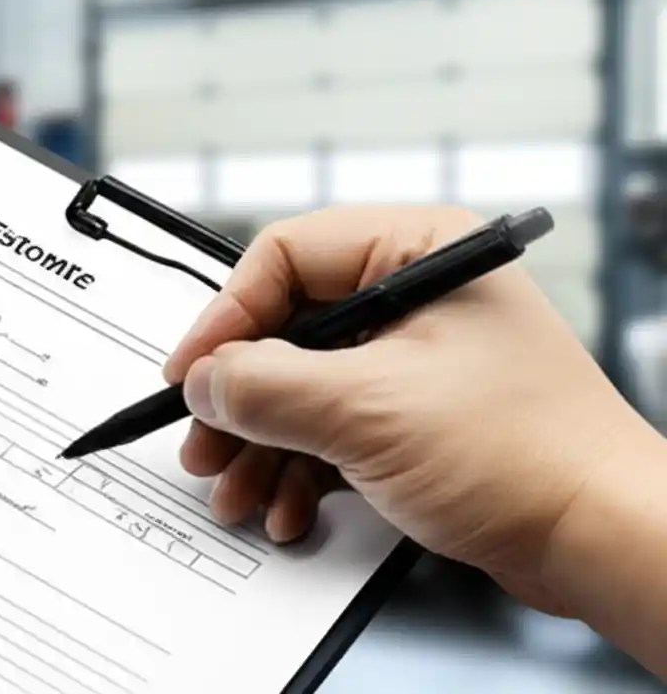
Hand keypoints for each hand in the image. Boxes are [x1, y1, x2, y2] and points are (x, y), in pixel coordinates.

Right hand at [164, 206, 660, 615]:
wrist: (598, 537)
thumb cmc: (528, 454)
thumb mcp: (368, 412)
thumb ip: (267, 389)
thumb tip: (204, 379)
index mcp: (418, 251)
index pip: (287, 256)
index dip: (226, 316)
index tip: (190, 372)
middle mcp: (414, 294)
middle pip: (287, 328)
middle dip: (241, 399)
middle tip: (206, 442)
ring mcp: (413, 356)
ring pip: (303, 385)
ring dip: (262, 445)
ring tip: (239, 491)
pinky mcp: (413, 411)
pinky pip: (331, 424)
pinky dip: (300, 466)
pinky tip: (287, 505)